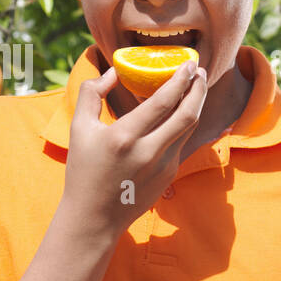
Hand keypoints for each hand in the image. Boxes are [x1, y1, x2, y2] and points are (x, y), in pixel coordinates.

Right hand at [62, 60, 208, 237]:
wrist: (94, 217)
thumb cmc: (83, 170)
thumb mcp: (79, 129)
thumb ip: (91, 93)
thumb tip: (112, 72)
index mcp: (124, 137)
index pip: (163, 101)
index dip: (181, 79)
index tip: (189, 63)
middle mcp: (148, 152)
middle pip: (188, 114)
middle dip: (198, 88)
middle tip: (201, 71)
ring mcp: (162, 166)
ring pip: (190, 129)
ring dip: (196, 105)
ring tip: (196, 87)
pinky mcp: (169, 176)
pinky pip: (182, 143)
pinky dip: (184, 124)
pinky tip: (182, 113)